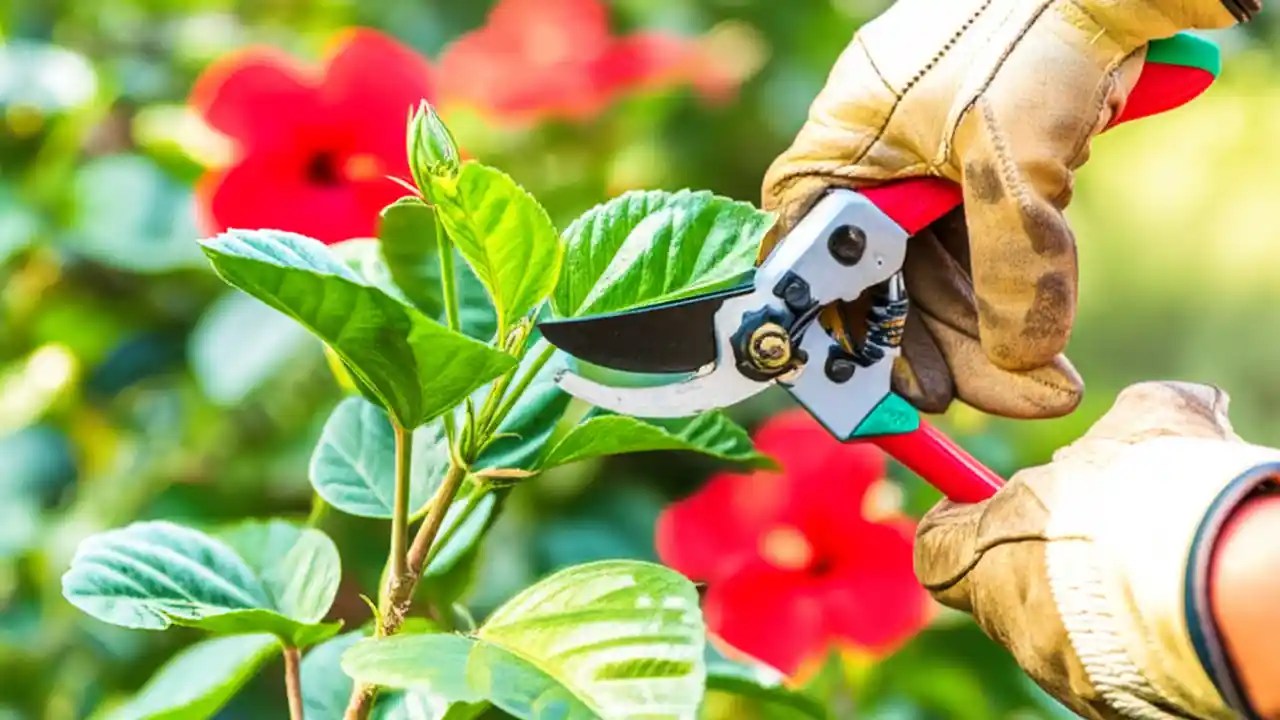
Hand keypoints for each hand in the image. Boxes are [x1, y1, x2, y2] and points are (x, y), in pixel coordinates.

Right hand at [761, 0, 1257, 418]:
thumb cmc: (1032, 34)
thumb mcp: (1011, 154)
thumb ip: (1011, 261)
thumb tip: (1020, 358)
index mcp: (837, 150)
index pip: (811, 262)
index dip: (835, 332)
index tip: (869, 392)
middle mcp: (871, 168)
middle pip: (883, 285)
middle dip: (935, 349)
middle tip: (976, 403)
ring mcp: (925, 173)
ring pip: (936, 280)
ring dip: (984, 338)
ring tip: (1041, 389)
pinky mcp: (976, 177)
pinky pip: (977, 257)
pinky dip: (1007, 300)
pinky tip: (1042, 348)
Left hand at [914, 382, 1279, 718]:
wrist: (1227, 590)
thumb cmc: (1164, 498)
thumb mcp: (1145, 425)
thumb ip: (1128, 421)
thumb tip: (1155, 411)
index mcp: (986, 555)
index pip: (933, 548)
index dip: (955, 519)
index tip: (981, 497)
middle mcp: (1014, 626)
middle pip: (1003, 590)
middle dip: (1040, 556)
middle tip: (1095, 527)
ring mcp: (1064, 673)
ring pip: (1062, 631)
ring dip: (1093, 599)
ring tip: (1153, 567)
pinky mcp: (1116, 707)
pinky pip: (1111, 668)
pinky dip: (1133, 639)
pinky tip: (1175, 608)